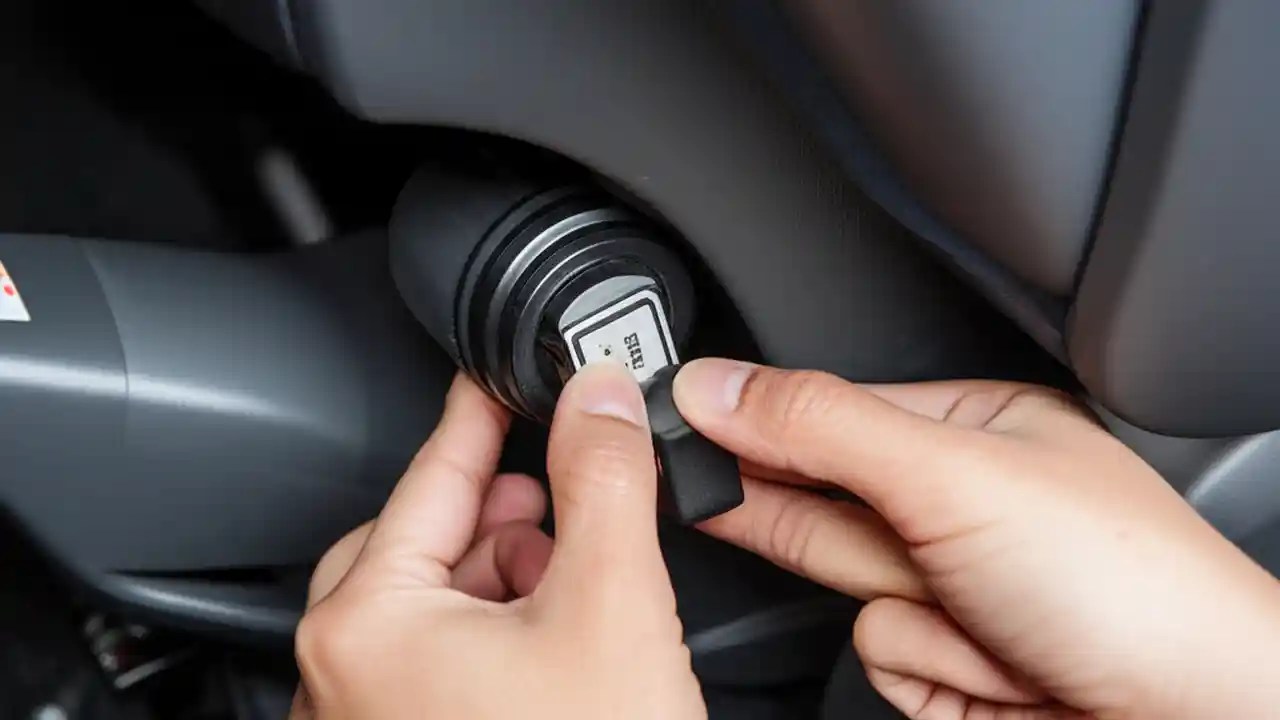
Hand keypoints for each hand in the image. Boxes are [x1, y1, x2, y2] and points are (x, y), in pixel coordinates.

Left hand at [292, 365, 703, 718]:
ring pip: (431, 604)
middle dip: (500, 509)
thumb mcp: (611, 604)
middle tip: (557, 486)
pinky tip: (549, 641)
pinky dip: (493, 632)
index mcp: (368, 626)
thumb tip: (598, 399)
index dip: (478, 413)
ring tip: (569, 575)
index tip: (493, 374)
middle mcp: (342, 678)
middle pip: (424, 540)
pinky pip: (435, 662)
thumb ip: (603, 481)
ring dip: (503, 574)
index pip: (430, 475)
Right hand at [673, 359, 1279, 719]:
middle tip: (705, 485)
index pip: (834, 412)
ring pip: (849, 589)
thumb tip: (719, 384)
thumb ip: (822, 424)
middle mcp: (962, 508)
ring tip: (967, 607)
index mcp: (976, 432)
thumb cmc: (1128, 586)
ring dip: (900, 606)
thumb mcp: (953, 475)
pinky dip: (921, 664)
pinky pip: (876, 654)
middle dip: (798, 506)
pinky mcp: (949, 665)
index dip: (760, 419)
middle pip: (828, 497)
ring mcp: (956, 590)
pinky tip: (985, 661)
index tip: (684, 417)